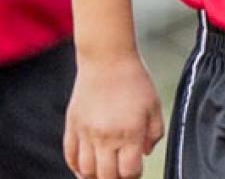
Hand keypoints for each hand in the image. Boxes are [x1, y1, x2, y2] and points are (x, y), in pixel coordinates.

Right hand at [63, 53, 163, 178]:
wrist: (107, 57)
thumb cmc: (133, 79)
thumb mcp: (154, 106)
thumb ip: (155, 133)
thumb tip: (145, 152)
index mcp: (129, 132)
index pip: (129, 172)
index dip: (133, 176)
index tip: (135, 171)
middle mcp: (106, 135)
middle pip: (106, 176)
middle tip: (119, 174)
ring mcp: (86, 131)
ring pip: (86, 170)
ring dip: (95, 176)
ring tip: (102, 173)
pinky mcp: (72, 123)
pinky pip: (70, 155)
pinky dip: (76, 166)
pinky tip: (84, 167)